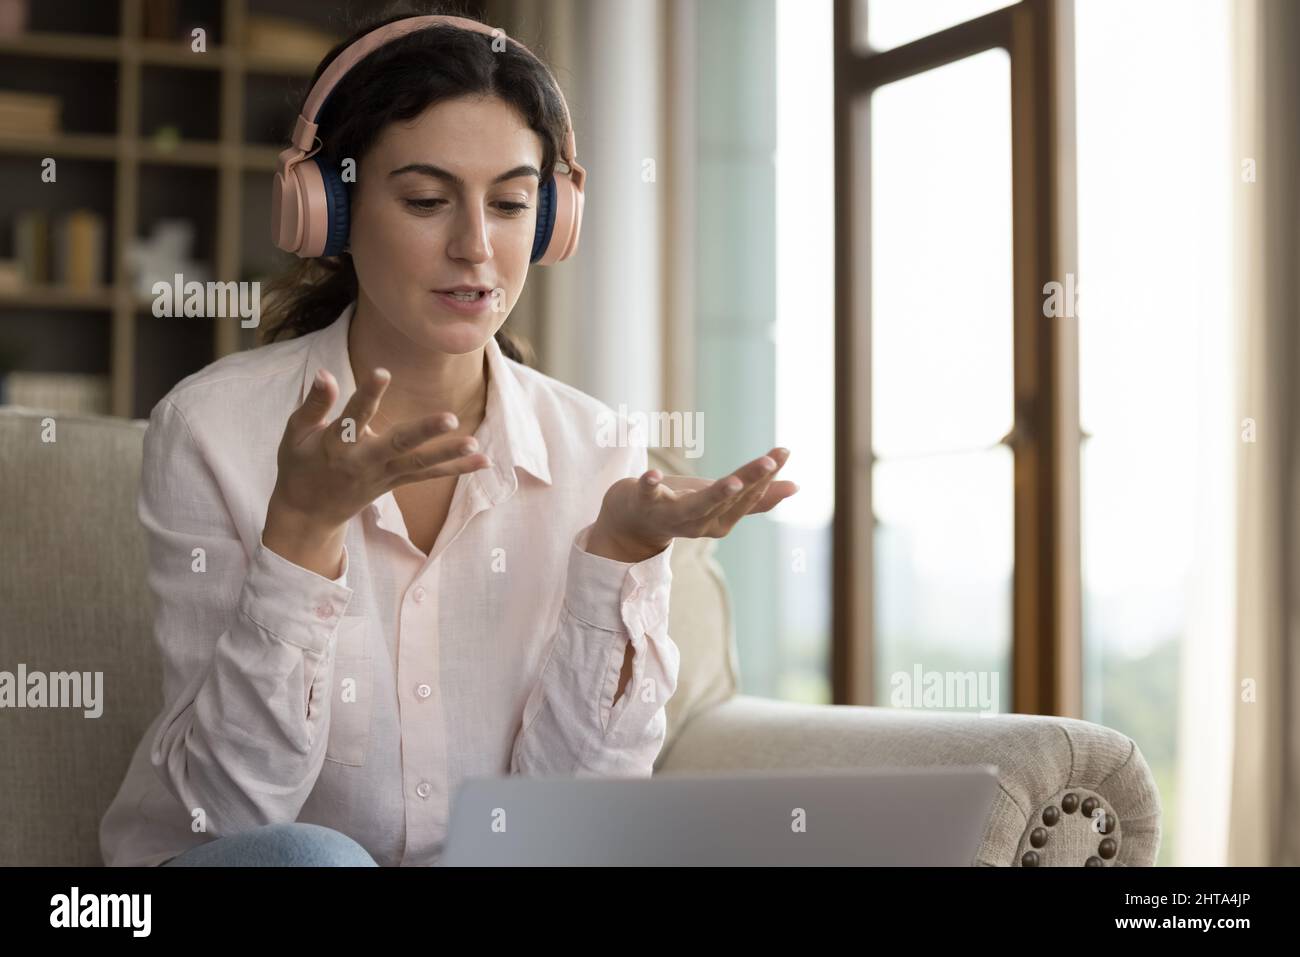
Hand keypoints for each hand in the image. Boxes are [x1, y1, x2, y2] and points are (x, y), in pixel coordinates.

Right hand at [262, 366, 491, 576]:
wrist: (308, 514)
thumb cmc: (300, 465)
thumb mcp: (296, 433)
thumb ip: (315, 404)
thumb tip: (326, 373)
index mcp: (336, 446)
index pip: (353, 418)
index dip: (367, 395)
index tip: (382, 372)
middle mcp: (363, 462)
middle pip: (397, 445)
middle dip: (424, 431)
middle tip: (451, 418)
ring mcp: (383, 475)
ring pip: (419, 465)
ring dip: (448, 454)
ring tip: (475, 443)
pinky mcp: (395, 483)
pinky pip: (429, 476)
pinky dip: (457, 468)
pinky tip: (485, 461)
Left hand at [588, 447, 797, 561]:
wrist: (631, 522)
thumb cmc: (681, 508)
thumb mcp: (721, 503)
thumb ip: (757, 499)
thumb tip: (796, 487)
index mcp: (721, 521)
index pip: (748, 497)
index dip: (766, 475)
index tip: (784, 451)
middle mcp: (699, 523)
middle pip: (729, 500)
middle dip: (750, 482)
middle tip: (770, 463)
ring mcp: (671, 514)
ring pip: (697, 505)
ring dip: (715, 494)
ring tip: (733, 480)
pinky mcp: (644, 501)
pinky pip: (648, 495)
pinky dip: (650, 485)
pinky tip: (653, 474)